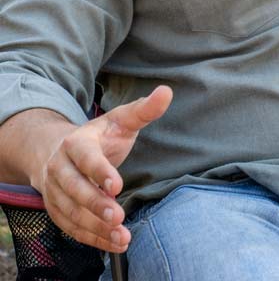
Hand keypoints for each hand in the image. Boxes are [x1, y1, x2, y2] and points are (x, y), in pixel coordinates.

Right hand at [34, 85, 172, 252]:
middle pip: (74, 189)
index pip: (85, 158)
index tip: (117, 186)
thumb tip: (167, 92)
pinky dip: (91, 238)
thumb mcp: (120, 120)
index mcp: (75, 143)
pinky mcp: (57, 210)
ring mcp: (55, 191)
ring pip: (71, 212)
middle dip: (95, 204)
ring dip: (95, 226)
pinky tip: (115, 244)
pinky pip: (71, 228)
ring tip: (121, 236)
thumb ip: (143, 110)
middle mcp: (59, 168)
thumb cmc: (100, 136)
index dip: (99, 172)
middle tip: (118, 217)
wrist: (58, 152)